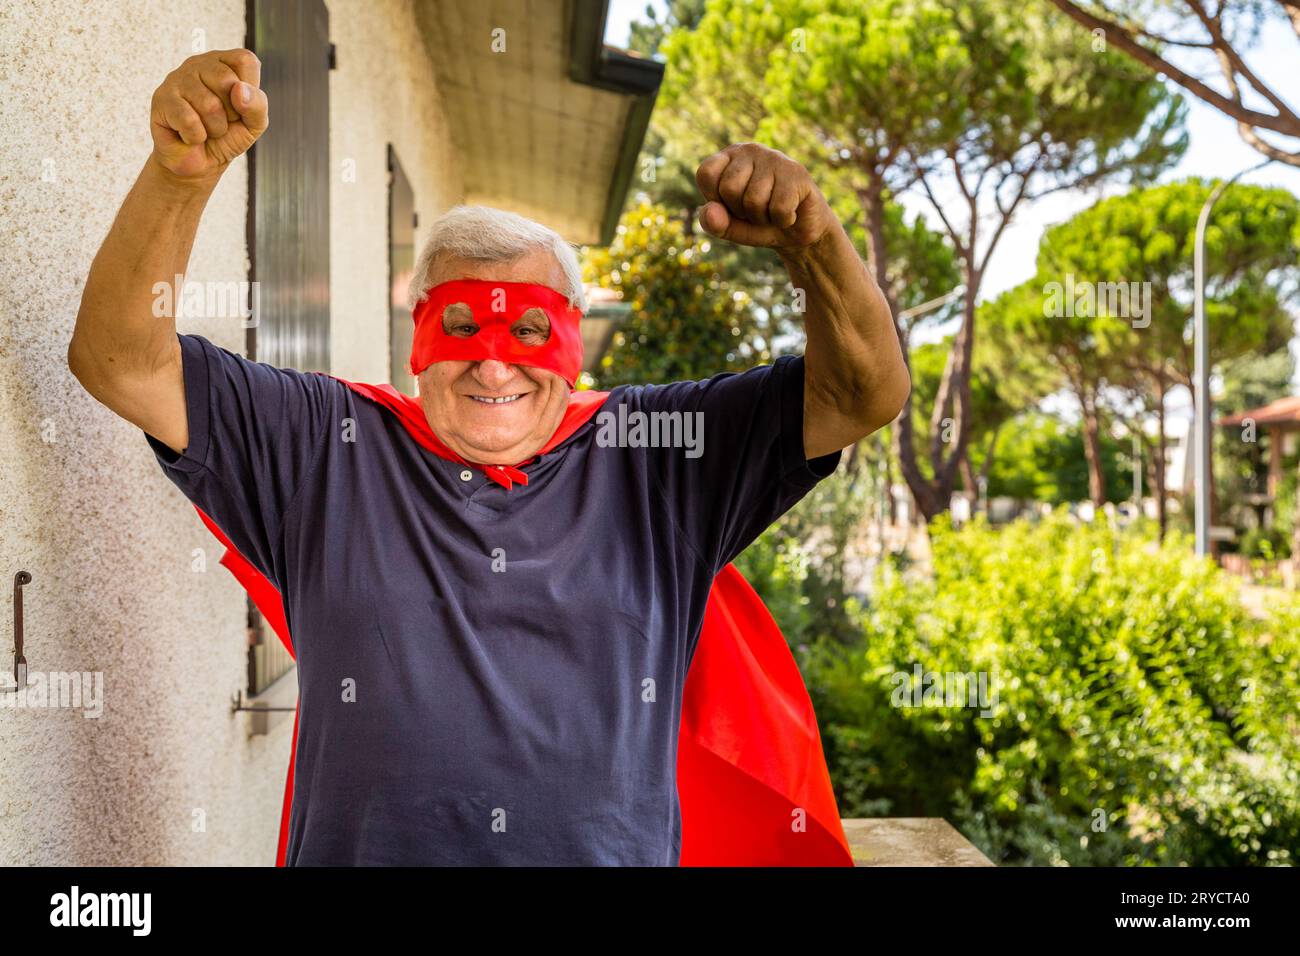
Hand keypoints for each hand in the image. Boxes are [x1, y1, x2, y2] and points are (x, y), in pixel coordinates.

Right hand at [149, 49, 267, 181]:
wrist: (200, 164)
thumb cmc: (227, 137)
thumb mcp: (254, 123)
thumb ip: (258, 105)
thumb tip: (239, 89)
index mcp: (224, 63)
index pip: (246, 60)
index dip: (250, 90)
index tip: (239, 106)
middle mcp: (199, 64)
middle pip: (227, 81)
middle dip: (231, 113)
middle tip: (220, 120)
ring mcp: (177, 78)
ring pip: (209, 104)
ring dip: (214, 128)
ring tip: (205, 128)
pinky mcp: (161, 98)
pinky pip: (189, 121)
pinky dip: (196, 136)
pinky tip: (189, 134)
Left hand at [694, 143, 834, 251]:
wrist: (799, 231)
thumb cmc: (760, 223)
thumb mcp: (731, 227)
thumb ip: (714, 222)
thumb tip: (708, 209)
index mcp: (729, 157)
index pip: (706, 174)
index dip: (715, 198)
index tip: (731, 204)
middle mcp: (750, 150)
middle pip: (729, 188)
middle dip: (741, 212)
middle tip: (756, 210)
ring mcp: (774, 158)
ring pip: (754, 201)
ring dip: (763, 218)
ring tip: (773, 210)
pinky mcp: (796, 172)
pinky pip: (779, 209)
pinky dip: (783, 220)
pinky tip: (790, 212)